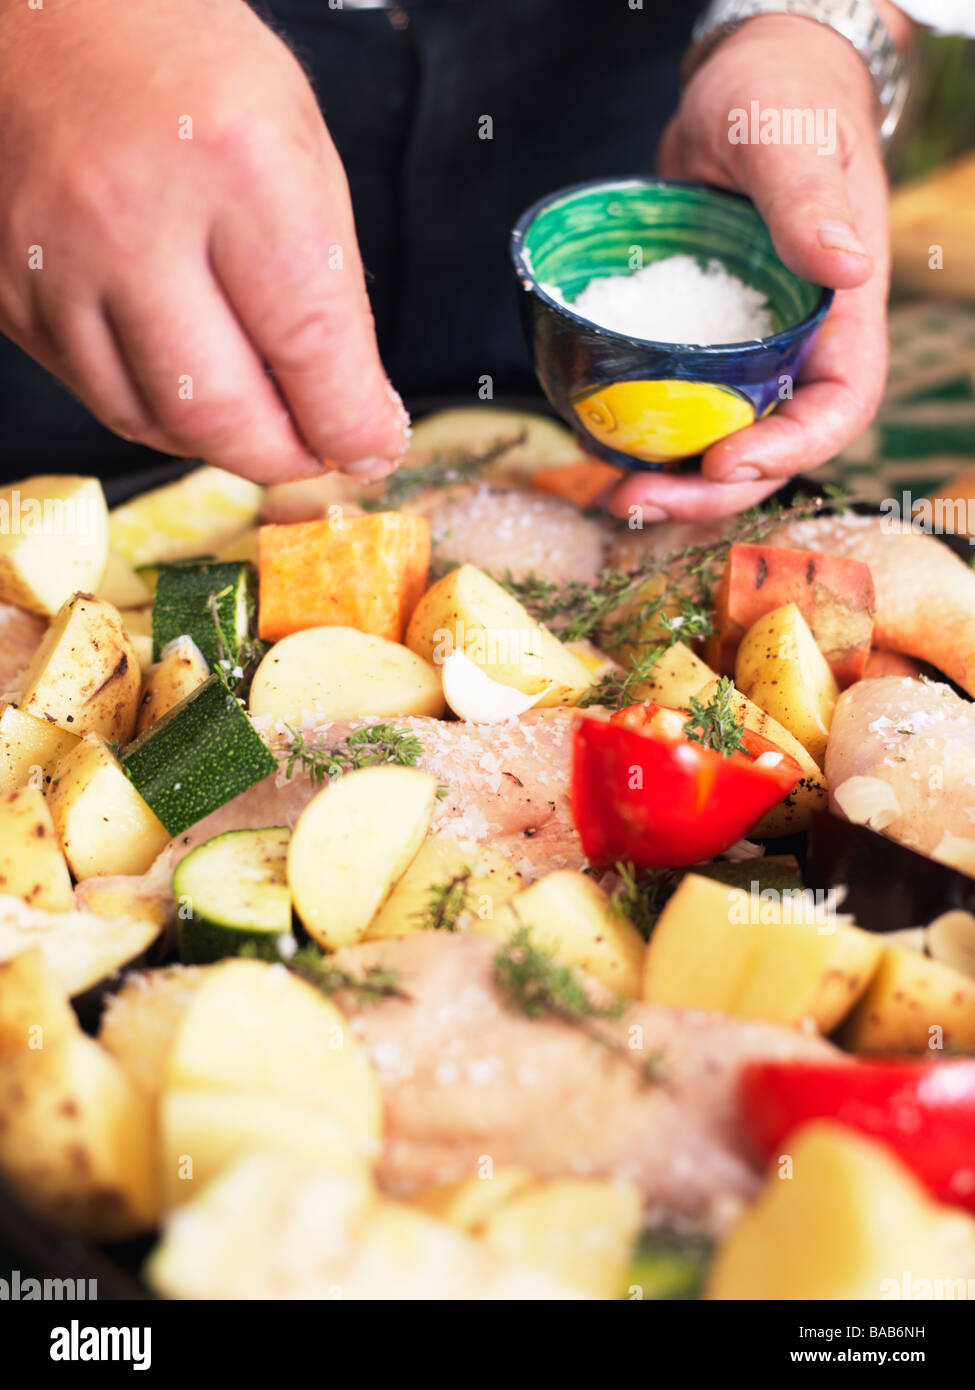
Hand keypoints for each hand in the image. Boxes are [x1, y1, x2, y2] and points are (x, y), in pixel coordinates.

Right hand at [0, 0, 407, 481]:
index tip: (373, 444)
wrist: (36, 5)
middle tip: (319, 449)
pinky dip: (157, 410)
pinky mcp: (10, 290)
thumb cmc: (178, 58)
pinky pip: (97, 392)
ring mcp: (56, 260)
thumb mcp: (294, 138)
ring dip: (222, 442)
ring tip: (260, 417)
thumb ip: (326, 281)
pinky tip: (188, 380)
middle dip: (287, 456)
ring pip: (153, 421)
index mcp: (234, 164)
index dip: (352, 423)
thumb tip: (351, 401)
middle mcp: (133, 218)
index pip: (309, 347)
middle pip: (222, 413)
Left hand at [609, 14, 890, 523]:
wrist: (738, 89)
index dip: (790, 450)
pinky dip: (641, 434)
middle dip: (708, 491)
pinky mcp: (696, 344)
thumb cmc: (781, 99)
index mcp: (842, 314)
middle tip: (636, 502)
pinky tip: (594, 445)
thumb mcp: (791, 139)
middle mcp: (797, 346)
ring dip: (669, 479)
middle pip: (768, 447)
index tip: (724, 462)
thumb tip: (847, 267)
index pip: (838, 406)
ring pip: (717, 438)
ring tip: (612, 496)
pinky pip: (675, 403)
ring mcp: (745, 351)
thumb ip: (809, 200)